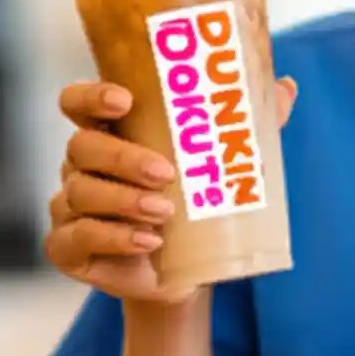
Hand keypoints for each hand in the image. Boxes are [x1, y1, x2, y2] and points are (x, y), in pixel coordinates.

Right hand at [44, 78, 298, 303]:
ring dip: (125, 202)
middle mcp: (81, 165)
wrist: (189, 270)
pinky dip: (114, 238)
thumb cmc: (199, 202)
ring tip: (166, 214)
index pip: (78, 102)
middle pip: (80, 147)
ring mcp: (68, 206)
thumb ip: (249, 124)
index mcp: (111, 133)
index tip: (124, 100)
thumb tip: (287, 85)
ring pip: (80, 193)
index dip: (91, 96)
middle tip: (166, 174)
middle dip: (123, 158)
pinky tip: (148, 242)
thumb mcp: (225, 162)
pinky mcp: (67, 248)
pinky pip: (77, 237)